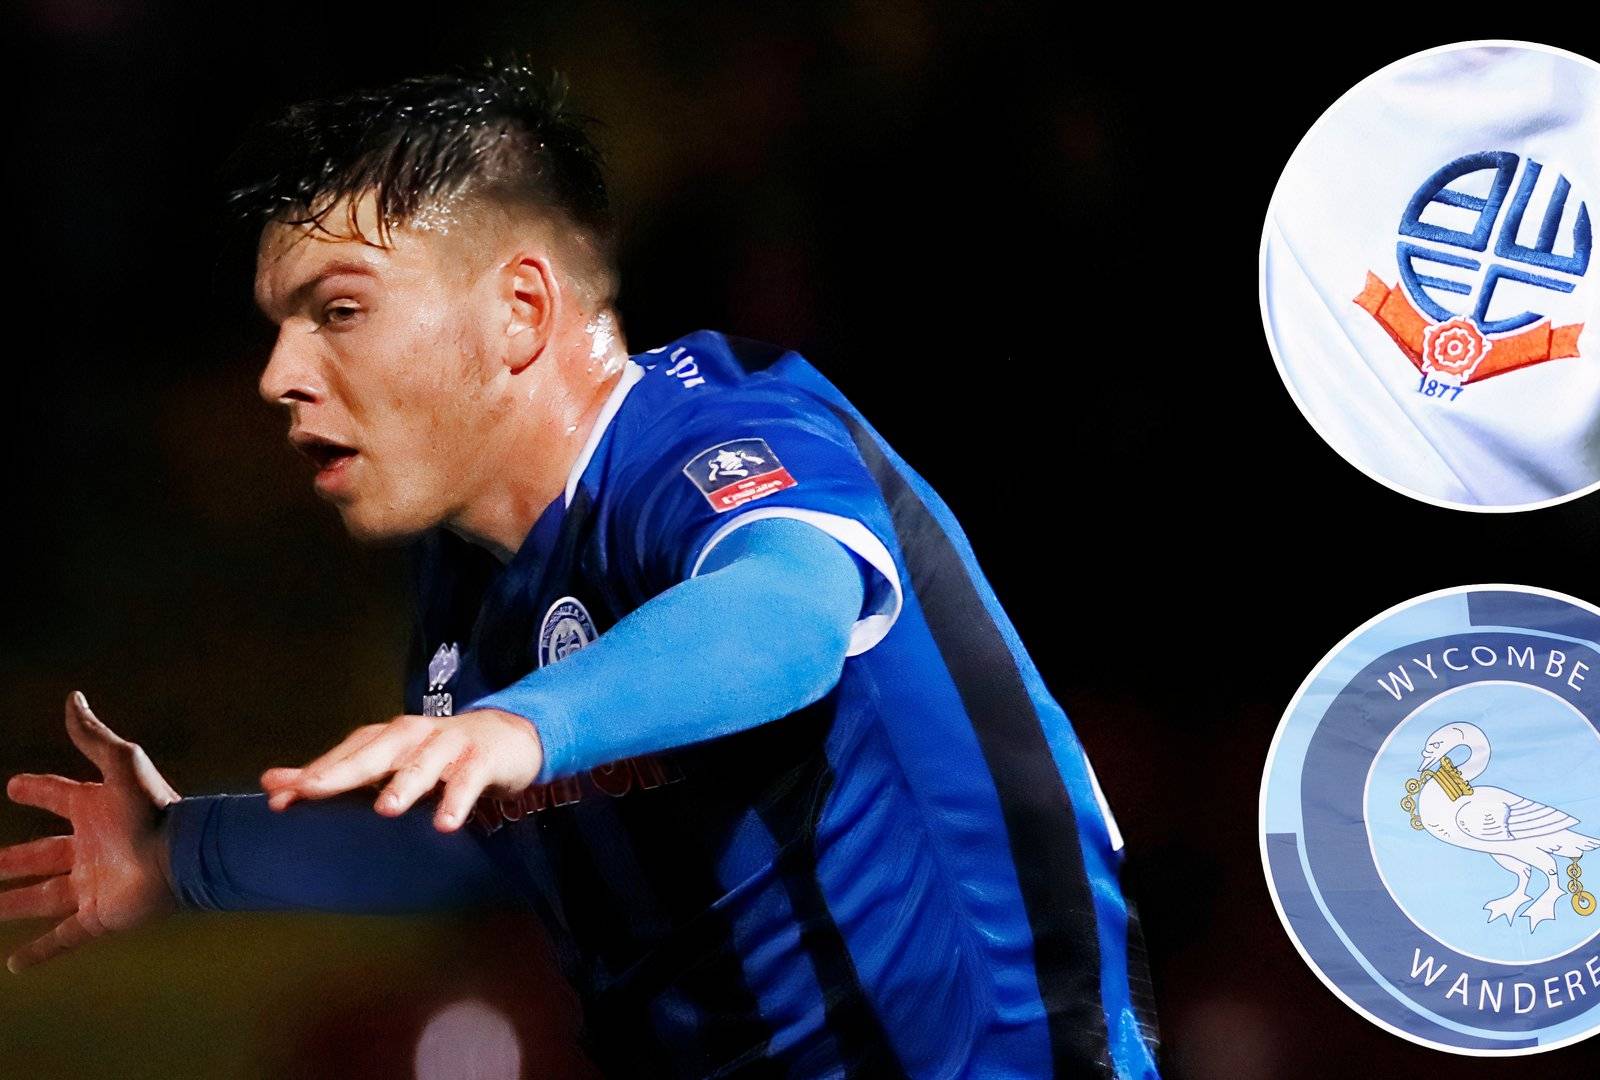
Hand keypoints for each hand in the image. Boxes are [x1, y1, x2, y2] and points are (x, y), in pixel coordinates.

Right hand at [1, 692, 180, 972]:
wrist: (186, 858)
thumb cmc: (156, 810)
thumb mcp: (122, 765)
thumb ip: (94, 736)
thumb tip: (73, 697)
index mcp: (95, 811)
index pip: (59, 796)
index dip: (38, 790)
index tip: (15, 786)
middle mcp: (91, 848)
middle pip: (42, 854)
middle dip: (13, 858)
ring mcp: (93, 884)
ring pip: (43, 897)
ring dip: (14, 903)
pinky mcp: (99, 916)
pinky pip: (63, 938)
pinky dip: (40, 952)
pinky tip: (16, 965)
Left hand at [259, 709, 543, 832]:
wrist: (510, 736)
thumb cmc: (439, 755)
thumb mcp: (388, 763)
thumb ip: (336, 775)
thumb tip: (271, 785)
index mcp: (387, 738)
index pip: (344, 754)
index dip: (313, 773)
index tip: (278, 796)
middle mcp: (413, 736)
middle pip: (376, 752)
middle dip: (344, 771)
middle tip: (312, 790)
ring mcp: (449, 744)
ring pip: (423, 762)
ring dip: (405, 783)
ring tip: (387, 809)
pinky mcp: (482, 757)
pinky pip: (468, 779)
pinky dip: (457, 799)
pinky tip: (446, 823)